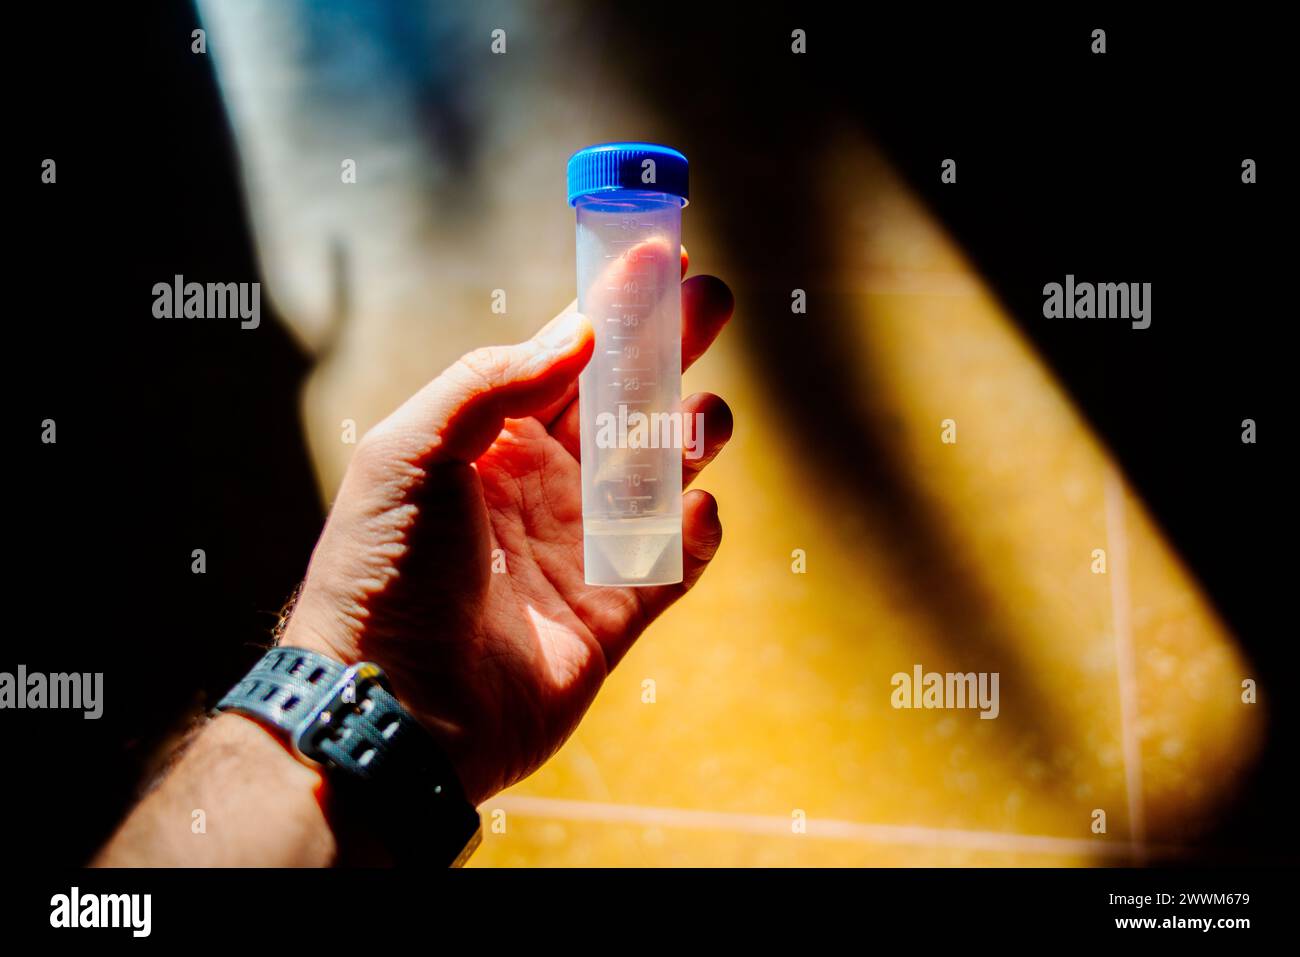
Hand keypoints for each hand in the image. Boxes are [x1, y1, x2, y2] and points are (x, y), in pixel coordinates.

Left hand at [282, 245, 733, 804]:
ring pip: (660, 474)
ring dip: (691, 435)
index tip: (662, 254)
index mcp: (490, 442)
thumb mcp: (413, 450)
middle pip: (623, 403)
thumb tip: (581, 326)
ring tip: (705, 415)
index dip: (614, 305)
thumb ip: (494, 382)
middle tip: (712, 303)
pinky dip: (696, 530)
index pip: (566, 357)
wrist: (397, 707)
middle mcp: (540, 486)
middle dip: (669, 352)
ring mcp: (581, 547)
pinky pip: (675, 560)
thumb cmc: (384, 570)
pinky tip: (697, 507)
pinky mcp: (615, 611)